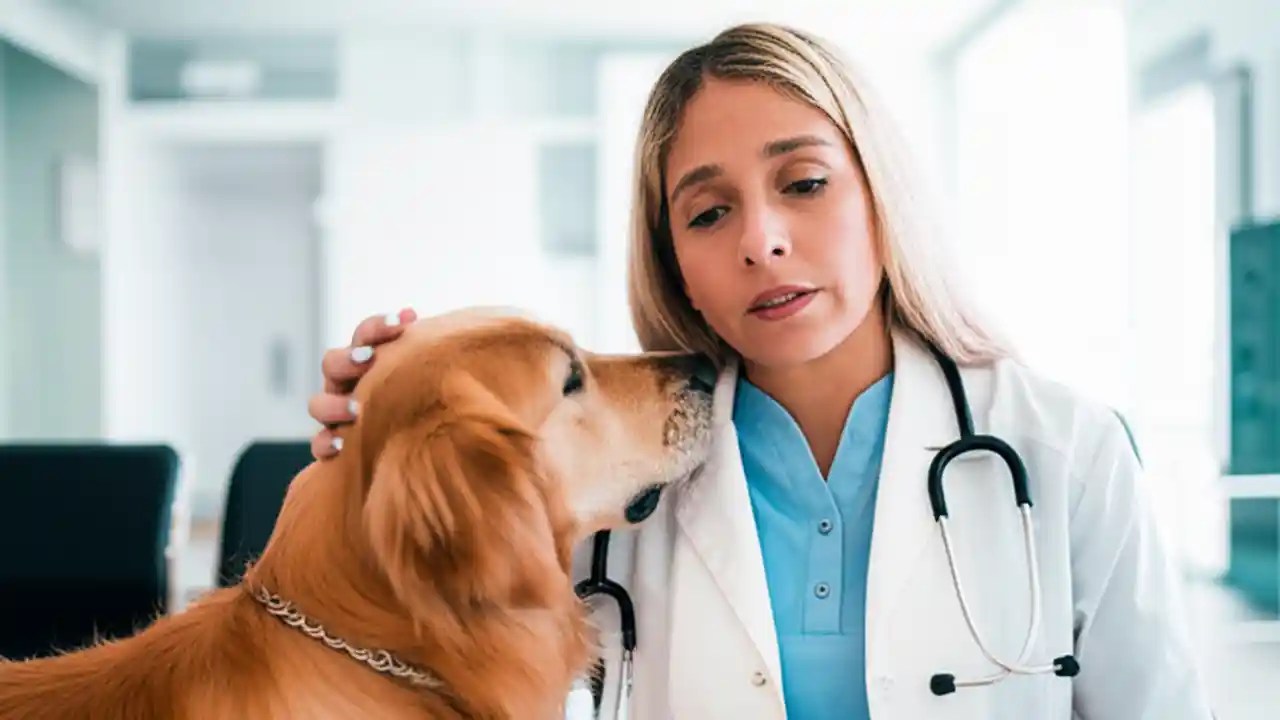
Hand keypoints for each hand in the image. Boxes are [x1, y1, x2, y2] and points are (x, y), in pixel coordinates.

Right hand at [308, 307, 417, 458]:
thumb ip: (424, 349)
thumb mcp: (426, 372)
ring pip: (318, 404)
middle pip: (332, 363)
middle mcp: (347, 384)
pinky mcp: (333, 446)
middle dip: (347, 359)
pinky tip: (341, 445)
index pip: (365, 335)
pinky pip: (319, 444)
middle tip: (367, 359)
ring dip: (334, 404)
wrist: (418, 443)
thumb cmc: (422, 399)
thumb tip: (418, 317)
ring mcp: (336, 414)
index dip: (377, 327)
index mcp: (367, 361)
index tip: (402, 322)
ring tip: (356, 409)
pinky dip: (326, 443)